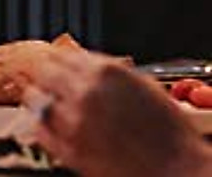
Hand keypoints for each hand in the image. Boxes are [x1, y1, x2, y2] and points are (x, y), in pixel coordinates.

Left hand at [23, 49, 211, 176]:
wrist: (180, 169)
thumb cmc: (169, 131)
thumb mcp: (142, 84)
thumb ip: (109, 71)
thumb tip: (84, 63)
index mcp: (103, 71)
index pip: (60, 54)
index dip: (56, 60)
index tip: (53, 65)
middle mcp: (84, 90)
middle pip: (44, 72)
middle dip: (45, 76)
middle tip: (45, 82)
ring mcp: (74, 120)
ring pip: (38, 99)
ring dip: (39, 98)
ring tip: (42, 101)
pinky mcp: (71, 149)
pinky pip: (41, 129)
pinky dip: (39, 124)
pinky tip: (45, 124)